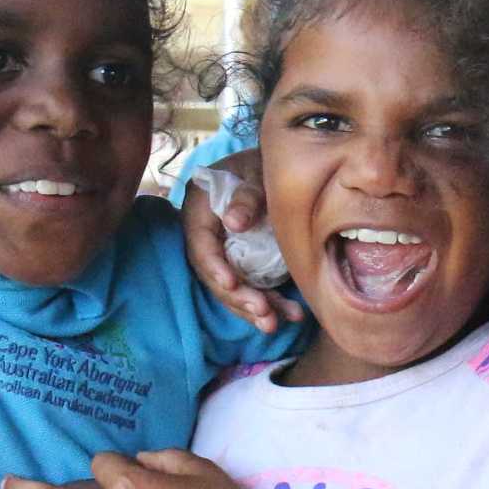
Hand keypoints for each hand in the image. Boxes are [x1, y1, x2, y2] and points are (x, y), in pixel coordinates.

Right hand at [179, 148, 301, 334]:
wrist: (272, 165)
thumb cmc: (259, 165)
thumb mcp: (253, 173)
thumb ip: (245, 196)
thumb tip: (234, 223)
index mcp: (198, 212)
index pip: (201, 248)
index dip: (215, 268)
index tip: (232, 284)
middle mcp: (206, 237)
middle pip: (215, 276)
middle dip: (239, 299)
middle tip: (264, 315)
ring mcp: (224, 252)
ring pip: (233, 288)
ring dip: (254, 308)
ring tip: (275, 324)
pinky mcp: (242, 262)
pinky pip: (250, 287)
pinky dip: (269, 302)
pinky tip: (290, 314)